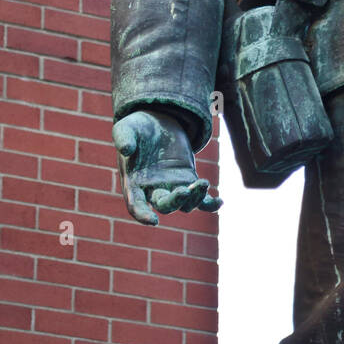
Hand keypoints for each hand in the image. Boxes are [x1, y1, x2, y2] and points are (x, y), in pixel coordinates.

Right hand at [113, 108, 221, 225]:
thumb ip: (123, 139)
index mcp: (134, 183)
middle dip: (175, 201)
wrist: (155, 123)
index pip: (136, 205)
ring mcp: (173, 186)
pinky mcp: (188, 179)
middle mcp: (153, 190)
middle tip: (184, 191)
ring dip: (195, 198)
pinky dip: (210, 204)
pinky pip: (200, 199)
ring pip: (185, 203)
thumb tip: (126, 149)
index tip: (153, 221)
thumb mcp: (125, 129)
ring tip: (203, 183)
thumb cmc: (136, 129)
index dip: (143, 214)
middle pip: (165, 205)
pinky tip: (220, 203)